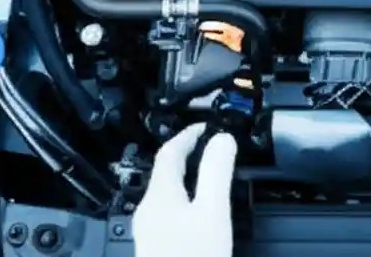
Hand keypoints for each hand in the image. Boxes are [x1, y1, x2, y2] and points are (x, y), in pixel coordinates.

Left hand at [134, 124, 237, 256]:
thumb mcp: (212, 213)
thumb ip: (217, 173)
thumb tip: (222, 140)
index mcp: (160, 197)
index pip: (169, 152)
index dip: (188, 134)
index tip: (205, 126)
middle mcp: (149, 212)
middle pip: (165, 173)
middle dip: (187, 156)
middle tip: (210, 147)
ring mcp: (151, 233)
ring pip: (167, 194)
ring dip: (187, 179)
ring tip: (209, 176)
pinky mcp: (157, 250)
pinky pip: (170, 214)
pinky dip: (186, 202)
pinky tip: (201, 216)